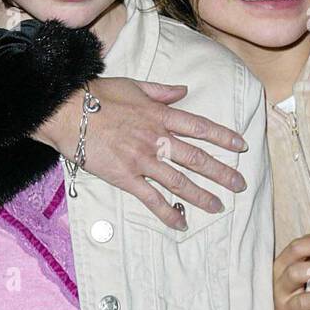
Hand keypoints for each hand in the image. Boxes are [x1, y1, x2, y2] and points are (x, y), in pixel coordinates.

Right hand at [37, 77, 248, 229]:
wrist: (69, 111)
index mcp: (160, 115)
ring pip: (180, 181)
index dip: (223, 137)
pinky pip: (152, 199)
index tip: (241, 146)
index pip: (200, 127)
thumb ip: (161, 91)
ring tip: (219, 206)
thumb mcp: (134, 85)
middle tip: (240, 183)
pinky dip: (169, 212)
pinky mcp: (126, 177)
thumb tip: (183, 91)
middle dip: (222, 172)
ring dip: (202, 195)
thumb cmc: (98, 95)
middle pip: (197, 158)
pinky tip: (181, 223)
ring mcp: (142, 159)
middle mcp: (157, 138)